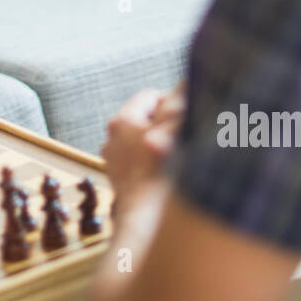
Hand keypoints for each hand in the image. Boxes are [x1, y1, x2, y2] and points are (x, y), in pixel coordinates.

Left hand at [101, 85, 185, 208]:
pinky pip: (141, 160)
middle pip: (147, 119)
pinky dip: (154, 163)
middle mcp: (112, 137)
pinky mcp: (120, 179)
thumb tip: (187, 80)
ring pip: (144, 140)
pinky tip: (167, 175)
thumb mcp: (173, 131)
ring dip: (162, 145)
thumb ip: (179, 102)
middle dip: (168, 125)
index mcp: (122, 120)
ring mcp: (114, 159)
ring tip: (178, 159)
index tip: (187, 119)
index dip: (173, 104)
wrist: (147, 220)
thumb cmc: (160, 174)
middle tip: (186, 139)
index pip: (151, 97)